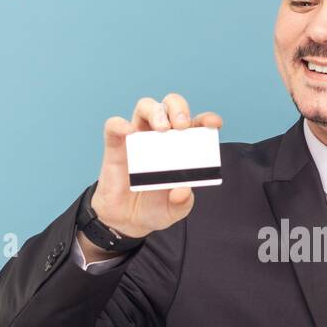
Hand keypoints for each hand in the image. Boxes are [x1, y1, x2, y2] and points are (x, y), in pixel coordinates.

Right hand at [90, 93, 223, 237]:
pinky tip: (127, 131)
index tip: (213, 124)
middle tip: (182, 126)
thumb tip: (183, 190)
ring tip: (162, 129)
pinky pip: (114, 127)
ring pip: (145, 107)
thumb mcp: (175, 209)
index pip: (196, 124)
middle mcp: (161, 137)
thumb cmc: (156, 207)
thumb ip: (183, 201)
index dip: (206, 119)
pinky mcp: (116, 146)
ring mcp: (138, 138)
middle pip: (170, 106)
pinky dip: (119, 124)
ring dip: (155, 111)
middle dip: (179, 109)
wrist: (128, 221)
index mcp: (182, 146)